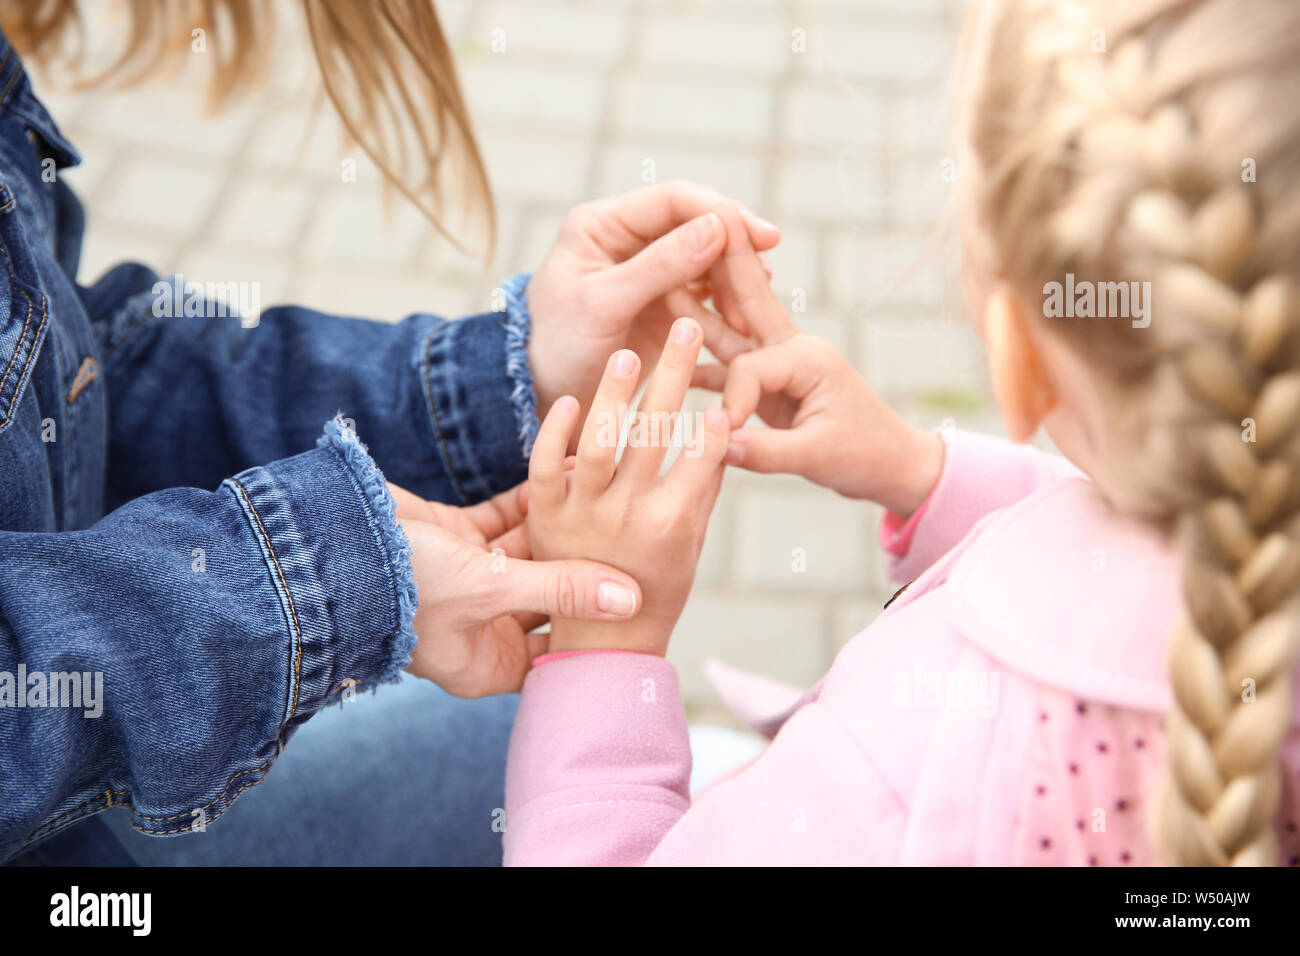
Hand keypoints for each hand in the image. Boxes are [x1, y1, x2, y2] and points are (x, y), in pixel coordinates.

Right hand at [389, 482, 643, 695]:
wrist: (318, 546)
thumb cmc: (399, 586)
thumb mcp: (488, 588)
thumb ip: (561, 589)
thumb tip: (631, 600)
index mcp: (486, 662)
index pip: (558, 650)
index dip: (599, 628)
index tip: (644, 601)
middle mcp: (479, 625)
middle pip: (551, 595)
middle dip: (588, 560)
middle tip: (638, 533)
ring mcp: (466, 580)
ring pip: (531, 551)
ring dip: (566, 519)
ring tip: (613, 487)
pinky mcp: (452, 539)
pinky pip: (504, 519)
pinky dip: (532, 496)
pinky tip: (570, 464)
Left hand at [526, 182, 779, 423]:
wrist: (541, 395)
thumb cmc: (557, 347)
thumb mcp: (602, 305)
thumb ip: (658, 266)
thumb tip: (716, 228)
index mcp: (603, 225)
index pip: (673, 200)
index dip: (720, 212)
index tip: (760, 237)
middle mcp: (628, 239)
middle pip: (697, 224)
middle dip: (735, 246)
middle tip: (767, 273)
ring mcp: (648, 270)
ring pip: (707, 258)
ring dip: (735, 277)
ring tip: (758, 304)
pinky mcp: (663, 302)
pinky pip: (705, 291)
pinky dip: (728, 302)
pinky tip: (747, 319)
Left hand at [526, 316, 730, 655]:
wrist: (598, 642)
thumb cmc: (658, 590)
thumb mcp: (693, 545)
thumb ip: (702, 490)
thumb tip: (720, 434)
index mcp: (671, 524)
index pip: (699, 460)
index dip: (712, 422)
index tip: (724, 388)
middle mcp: (626, 515)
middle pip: (653, 434)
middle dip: (672, 375)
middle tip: (685, 327)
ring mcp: (580, 514)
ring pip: (598, 443)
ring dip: (614, 394)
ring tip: (628, 353)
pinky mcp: (544, 515)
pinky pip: (546, 466)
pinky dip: (555, 432)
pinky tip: (570, 401)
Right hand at [689, 209, 943, 517]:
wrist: (891, 465)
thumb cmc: (865, 455)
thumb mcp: (818, 456)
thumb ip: (765, 451)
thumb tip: (718, 444)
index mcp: (807, 358)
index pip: (749, 365)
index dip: (732, 400)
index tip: (728, 435)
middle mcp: (792, 351)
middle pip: (748, 303)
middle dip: (725, 263)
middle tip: (707, 215)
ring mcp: (780, 366)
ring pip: (731, 331)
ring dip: (699, 308)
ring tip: (668, 279)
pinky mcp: (769, 387)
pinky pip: (728, 371)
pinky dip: (701, 368)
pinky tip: (672, 363)